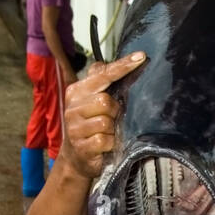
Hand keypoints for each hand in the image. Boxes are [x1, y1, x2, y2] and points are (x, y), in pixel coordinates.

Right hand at [60, 51, 145, 180]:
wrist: (77, 158)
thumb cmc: (90, 125)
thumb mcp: (93, 101)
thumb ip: (103, 81)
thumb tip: (126, 60)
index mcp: (76, 91)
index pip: (102, 74)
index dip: (122, 66)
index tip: (141, 57)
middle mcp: (72, 107)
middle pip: (105, 101)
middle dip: (114, 110)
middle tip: (112, 118)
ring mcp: (75, 128)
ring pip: (105, 122)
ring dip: (113, 129)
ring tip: (108, 132)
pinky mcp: (82, 147)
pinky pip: (104, 140)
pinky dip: (111, 143)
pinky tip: (107, 145)